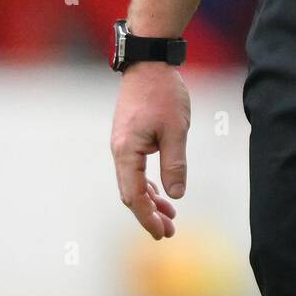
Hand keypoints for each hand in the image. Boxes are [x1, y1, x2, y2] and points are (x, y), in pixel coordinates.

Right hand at [110, 62, 190, 238]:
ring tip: (170, 216)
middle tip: (170, 231)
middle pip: (131, 193)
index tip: (162, 233)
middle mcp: (119, 151)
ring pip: (134, 181)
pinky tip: (163, 192)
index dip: (147, 218)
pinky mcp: (130, 136)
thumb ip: (174, 164)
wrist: (149, 62)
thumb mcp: (175, 131)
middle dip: (149, 214)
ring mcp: (123, 143)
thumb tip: (176, 196)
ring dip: (151, 200)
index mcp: (126, 152)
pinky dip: (149, 183)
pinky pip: (136, 168)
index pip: (134, 196)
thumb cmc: (163, 94)